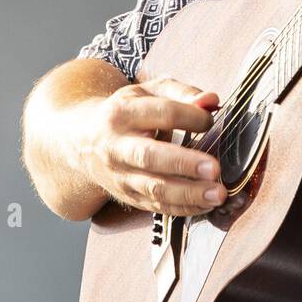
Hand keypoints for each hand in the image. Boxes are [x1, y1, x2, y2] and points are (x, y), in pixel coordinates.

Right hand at [73, 75, 225, 217]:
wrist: (83, 143)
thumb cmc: (126, 113)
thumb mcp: (147, 92)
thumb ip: (182, 92)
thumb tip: (212, 101)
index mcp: (123, 114)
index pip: (161, 113)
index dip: (190, 116)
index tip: (210, 120)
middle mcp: (117, 147)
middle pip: (150, 156)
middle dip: (185, 163)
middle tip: (215, 168)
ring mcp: (121, 176)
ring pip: (154, 189)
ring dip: (188, 194)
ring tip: (218, 193)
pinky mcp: (128, 197)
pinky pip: (158, 207)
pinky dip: (184, 208)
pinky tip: (206, 204)